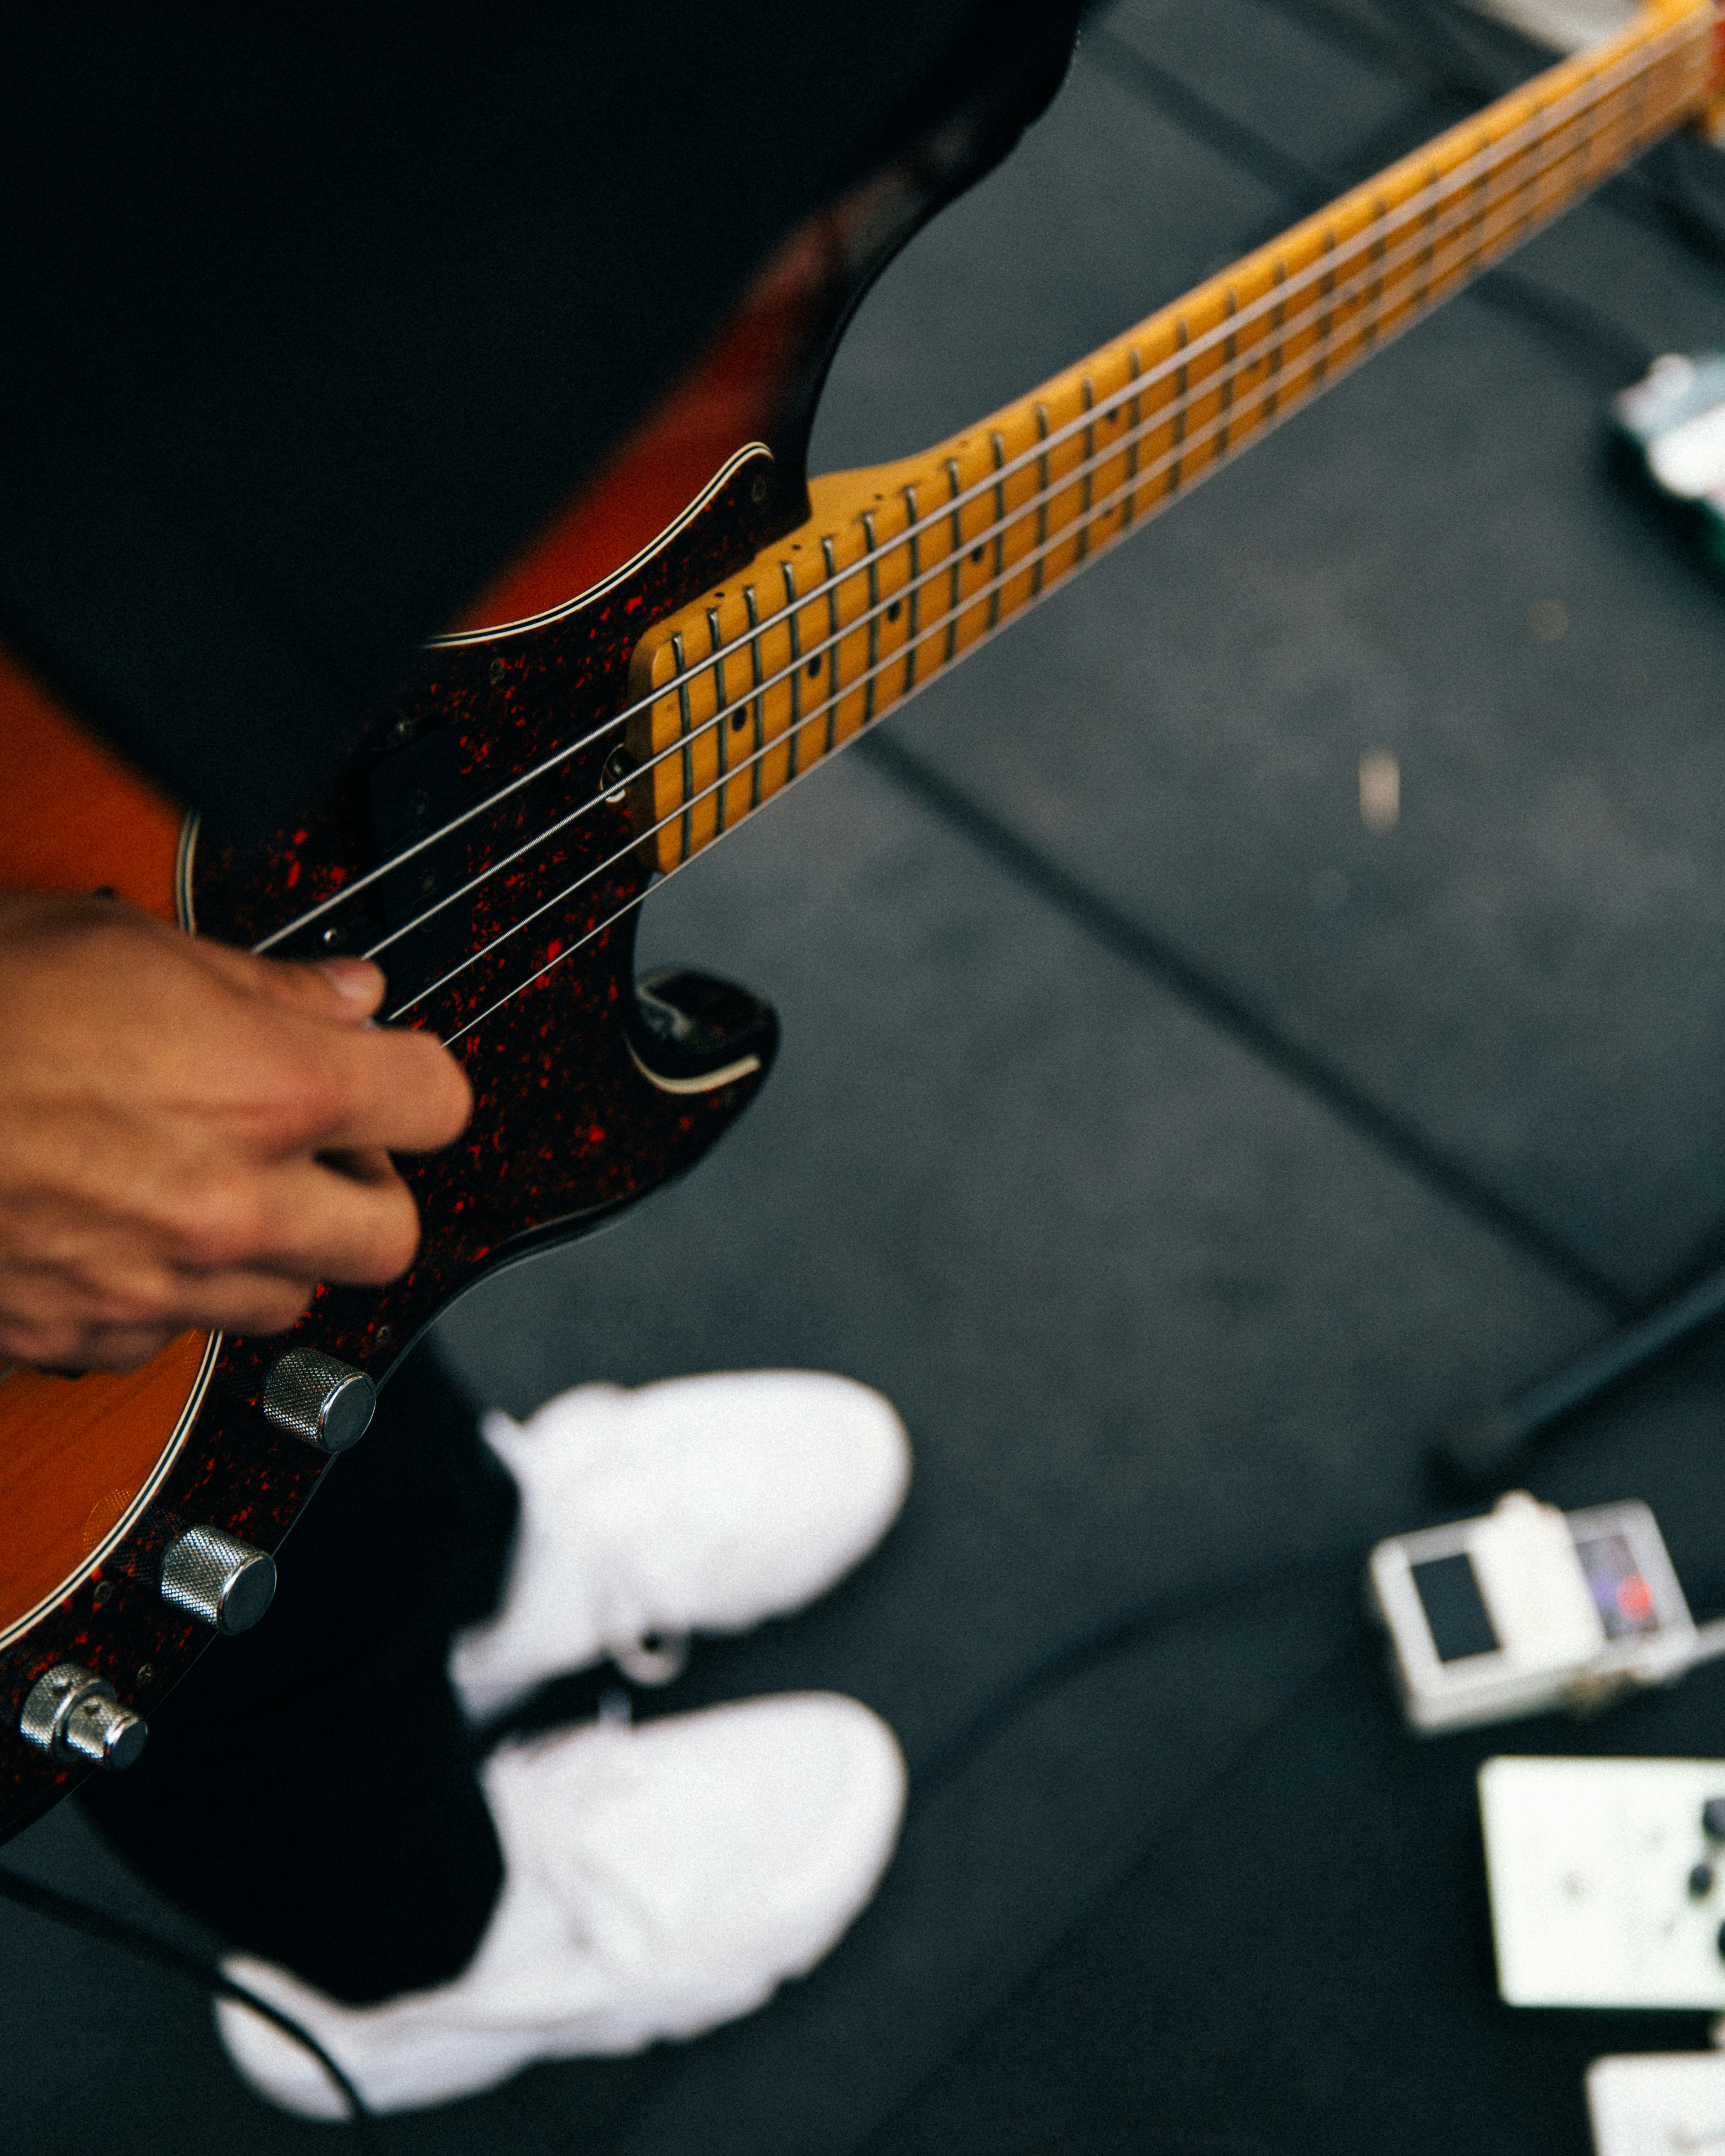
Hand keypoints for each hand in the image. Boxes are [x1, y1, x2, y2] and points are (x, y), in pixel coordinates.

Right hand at [0, 890, 471, 1371]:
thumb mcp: (114, 942)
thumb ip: (259, 983)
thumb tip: (347, 996)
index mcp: (264, 1089)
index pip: (440, 1100)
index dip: (418, 1080)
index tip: (390, 1070)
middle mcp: (230, 1205)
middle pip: (390, 1236)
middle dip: (366, 1190)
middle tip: (315, 1144)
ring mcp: (156, 1287)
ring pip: (286, 1301)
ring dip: (272, 1247)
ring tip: (205, 1181)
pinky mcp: (77, 1338)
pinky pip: (169, 1337)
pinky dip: (165, 1295)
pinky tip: (116, 1231)